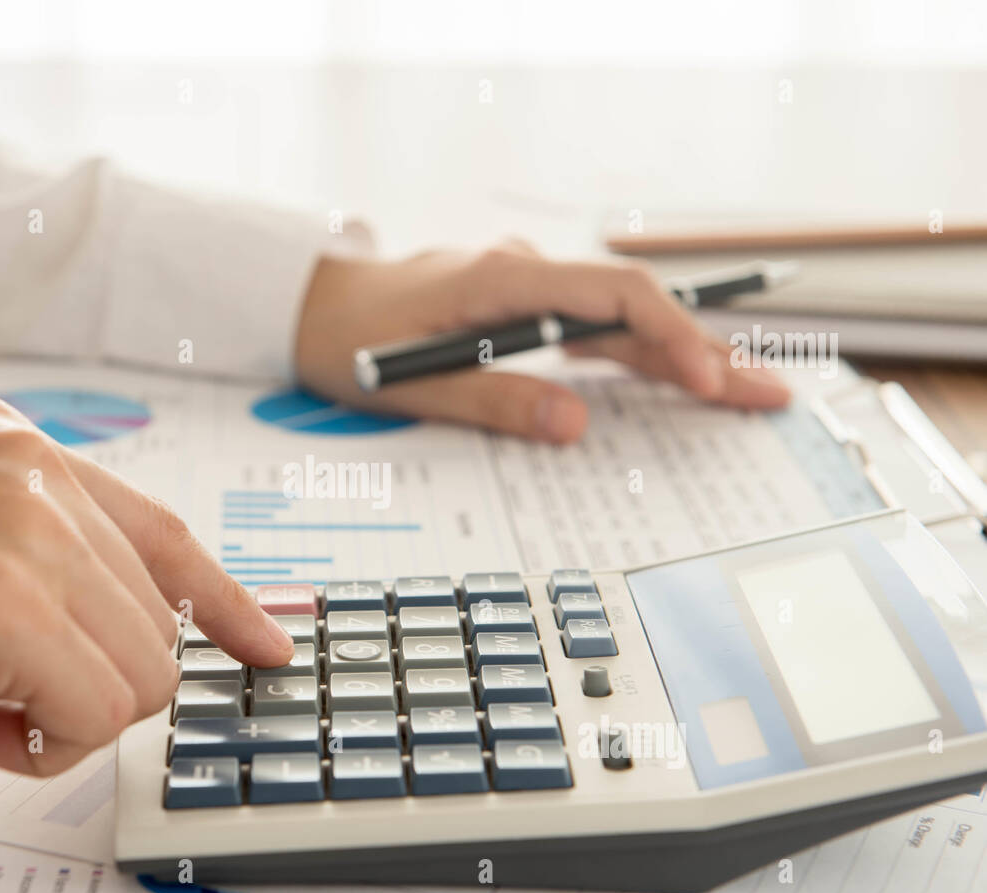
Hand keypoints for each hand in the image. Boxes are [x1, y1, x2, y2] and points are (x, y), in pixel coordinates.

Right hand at [0, 398, 293, 773]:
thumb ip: (28, 554)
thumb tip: (106, 632)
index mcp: (19, 451)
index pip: (164, 535)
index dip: (225, 602)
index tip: (265, 645)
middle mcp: (35, 476)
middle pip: (154, 626)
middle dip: (91, 685)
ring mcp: (24, 531)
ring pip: (138, 675)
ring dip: (57, 717)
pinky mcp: (3, 602)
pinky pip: (91, 713)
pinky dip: (32, 746)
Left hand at [295, 244, 790, 442]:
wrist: (316, 308)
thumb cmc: (352, 341)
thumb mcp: (410, 383)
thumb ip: (493, 401)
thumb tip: (575, 425)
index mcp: (501, 280)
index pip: (612, 295)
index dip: (668, 336)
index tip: (707, 380)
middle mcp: (526, 275)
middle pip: (635, 309)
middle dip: (704, 352)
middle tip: (769, 395)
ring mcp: (530, 289)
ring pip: (624, 321)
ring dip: (684, 357)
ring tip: (748, 393)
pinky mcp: (527, 309)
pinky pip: (597, 331)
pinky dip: (642, 358)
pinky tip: (682, 383)